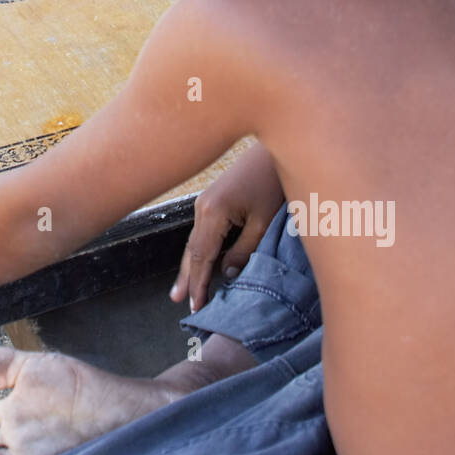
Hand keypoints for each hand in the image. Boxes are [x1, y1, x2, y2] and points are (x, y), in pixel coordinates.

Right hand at [171, 143, 284, 314]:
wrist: (274, 149)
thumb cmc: (273, 183)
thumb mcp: (263, 222)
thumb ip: (245, 249)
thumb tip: (228, 273)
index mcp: (213, 212)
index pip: (202, 256)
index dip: (199, 283)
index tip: (196, 305)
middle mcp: (202, 207)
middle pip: (192, 250)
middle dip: (187, 278)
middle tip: (179, 302)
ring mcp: (204, 202)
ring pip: (194, 241)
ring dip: (190, 266)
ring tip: (181, 291)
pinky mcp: (211, 200)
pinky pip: (201, 232)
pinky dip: (198, 251)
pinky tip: (197, 264)